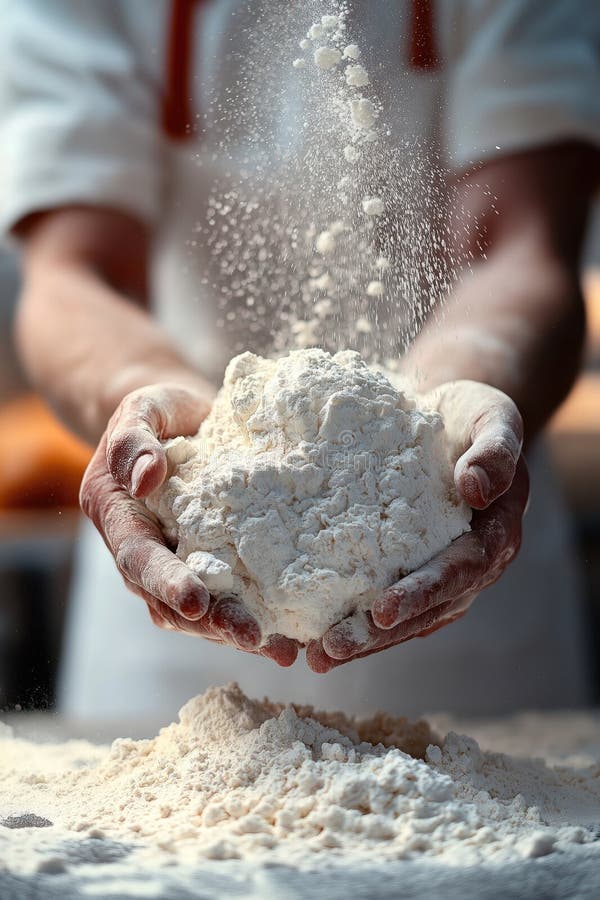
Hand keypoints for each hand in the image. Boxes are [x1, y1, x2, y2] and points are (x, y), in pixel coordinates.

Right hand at [80, 383, 298, 666]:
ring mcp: (177, 561)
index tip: (195, 599)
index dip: (165, 581)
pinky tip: (292, 633)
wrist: (181, 419)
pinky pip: (228, 598)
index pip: (137, 557)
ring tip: (281, 648)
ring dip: (237, 631)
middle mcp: (143, 550)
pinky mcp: (212, 563)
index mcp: (117, 517)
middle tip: (251, 636)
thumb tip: (145, 477)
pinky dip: (256, 616)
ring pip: (200, 612)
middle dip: (210, 622)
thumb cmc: (159, 410)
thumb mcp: (141, 409)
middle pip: (169, 600)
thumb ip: (134, 438)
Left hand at [306, 381, 528, 672]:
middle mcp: (470, 567)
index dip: (422, 593)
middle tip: (330, 650)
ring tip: (317, 656)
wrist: (450, 421)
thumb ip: (494, 450)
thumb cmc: (472, 417)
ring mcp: (441, 575)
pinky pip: (386, 602)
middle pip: (427, 611)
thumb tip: (476, 489)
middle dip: (379, 635)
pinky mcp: (410, 570)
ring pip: (406, 620)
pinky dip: (357, 621)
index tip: (382, 609)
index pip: (460, 572)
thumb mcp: (493, 419)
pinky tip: (316, 634)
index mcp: (493, 536)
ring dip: (363, 641)